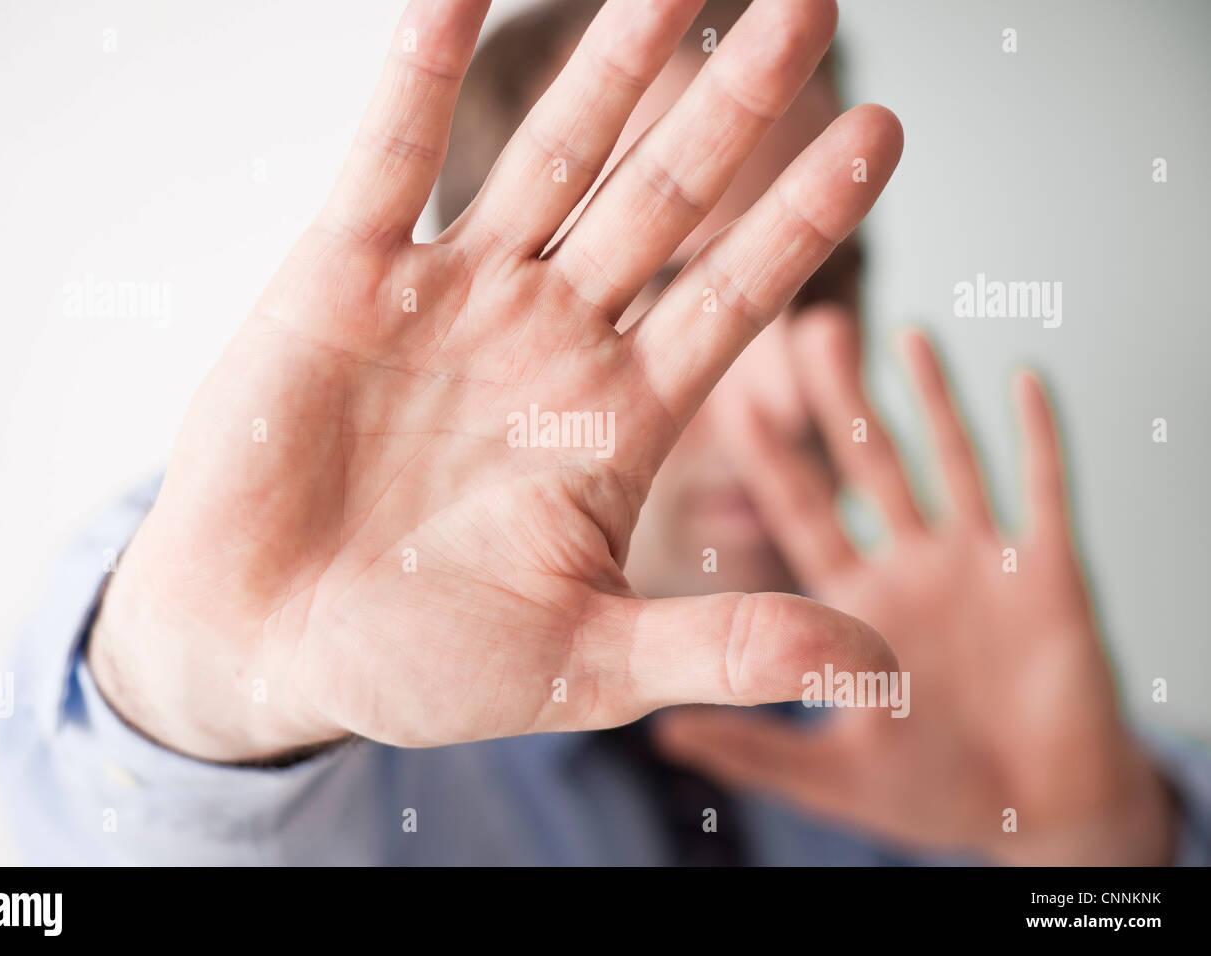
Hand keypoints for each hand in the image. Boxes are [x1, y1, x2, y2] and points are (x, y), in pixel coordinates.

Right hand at [89, 0, 902, 761]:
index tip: (884, 132)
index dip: (804, 217)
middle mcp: (548, 340)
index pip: (734, 300)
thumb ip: (719, 645)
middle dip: (733, 107)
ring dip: (612, 65)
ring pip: (549, 158)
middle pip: (662, 202)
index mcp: (613, 422)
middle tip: (812, 6)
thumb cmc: (418, 664)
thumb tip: (870, 657)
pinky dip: (418, 77)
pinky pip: (390, 160)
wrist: (260, 645)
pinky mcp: (344, 280)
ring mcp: (451, 300)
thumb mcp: (582, 665)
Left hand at [655, 309, 1175, 864]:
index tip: (737, 402)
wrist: (1042, 813)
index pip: (802, 515)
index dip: (772, 461)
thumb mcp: (834, 776)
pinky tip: (1023, 381)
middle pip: (868, 467)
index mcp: (853, 601)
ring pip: (950, 463)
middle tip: (810, 330)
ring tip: (904, 335)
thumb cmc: (935, 795)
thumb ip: (758, 748)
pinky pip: (1047, 493)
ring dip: (930, 401)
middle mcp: (910, 566)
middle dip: (843, 403)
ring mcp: (979, 563)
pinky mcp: (1050, 574)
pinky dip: (1040, 439)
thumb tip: (666, 741)